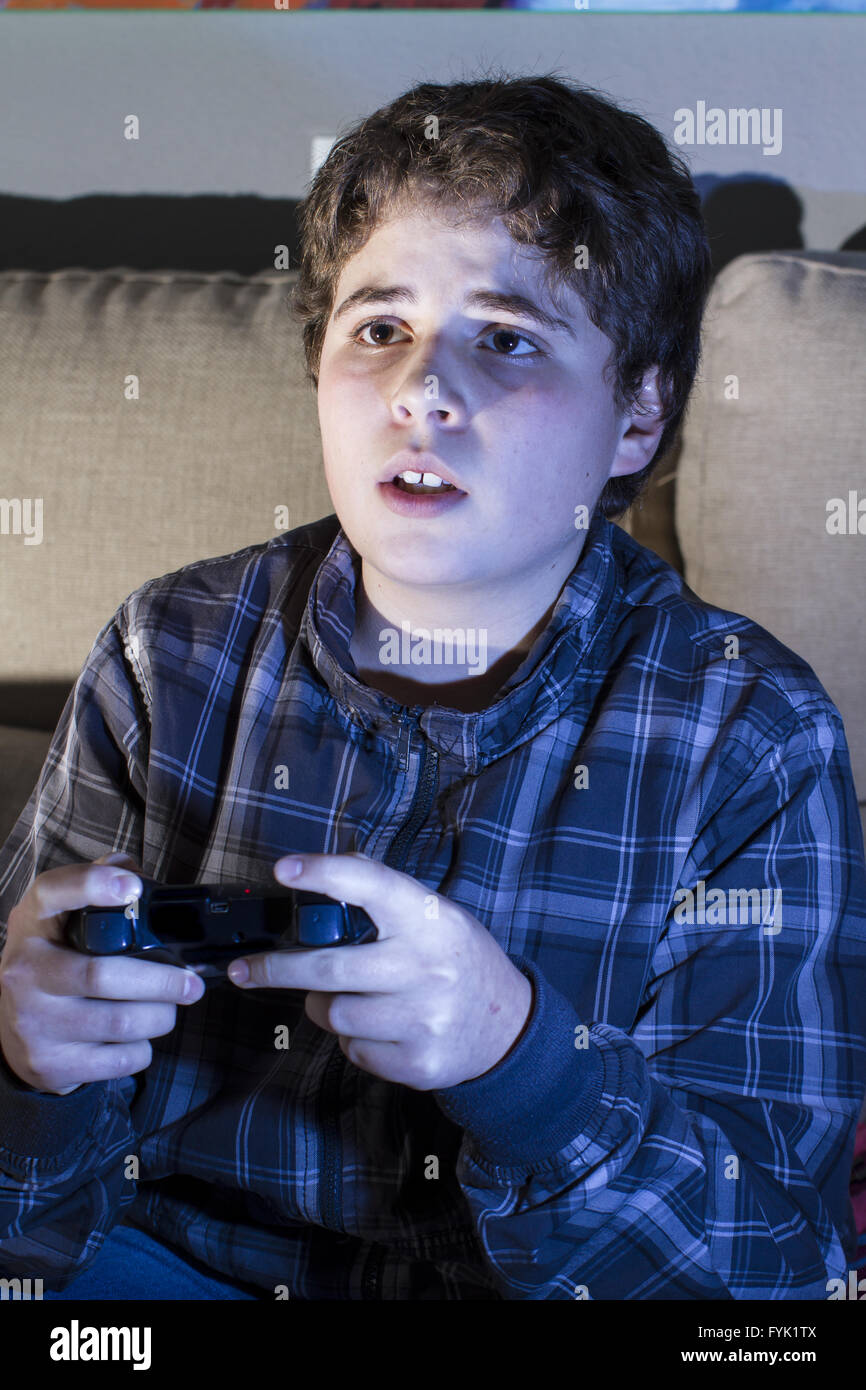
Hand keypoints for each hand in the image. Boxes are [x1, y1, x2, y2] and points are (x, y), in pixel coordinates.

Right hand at [0, 852, 204, 1094]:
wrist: (15, 1033)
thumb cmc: (55, 964)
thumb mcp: (61, 922)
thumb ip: (95, 889)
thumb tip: (133, 869)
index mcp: (32, 924)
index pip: (54, 892)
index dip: (94, 885)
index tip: (132, 887)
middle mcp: (25, 970)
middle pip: (103, 974)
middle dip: (162, 981)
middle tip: (191, 984)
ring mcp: (34, 1021)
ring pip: (120, 1022)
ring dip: (160, 1016)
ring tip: (169, 1008)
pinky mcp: (50, 1062)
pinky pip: (117, 1058)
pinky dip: (142, 1049)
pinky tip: (140, 1037)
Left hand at [227, 851, 532, 1089]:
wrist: (508, 1026)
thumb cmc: (456, 959)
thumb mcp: (435, 916)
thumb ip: (385, 898)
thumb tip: (315, 872)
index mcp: (429, 919)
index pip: (370, 884)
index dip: (322, 872)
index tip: (282, 870)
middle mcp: (426, 967)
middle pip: (327, 969)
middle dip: (276, 968)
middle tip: (247, 968)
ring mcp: (423, 1019)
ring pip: (334, 1014)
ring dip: (323, 1006)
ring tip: (345, 997)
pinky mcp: (418, 1063)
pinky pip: (353, 1049)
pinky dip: (352, 1038)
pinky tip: (378, 1026)